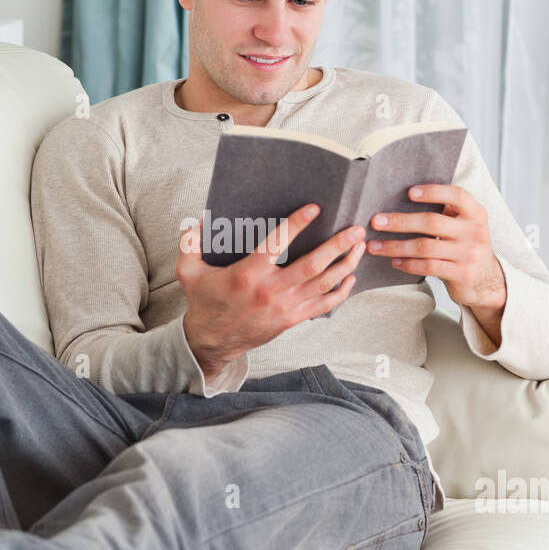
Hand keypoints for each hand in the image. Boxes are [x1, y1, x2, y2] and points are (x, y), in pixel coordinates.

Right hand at [175, 203, 366, 377]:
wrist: (212, 341)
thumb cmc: (204, 301)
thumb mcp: (188, 271)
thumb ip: (190, 242)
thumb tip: (198, 218)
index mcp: (248, 275)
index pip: (277, 244)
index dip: (297, 224)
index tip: (315, 208)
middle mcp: (271, 291)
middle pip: (313, 265)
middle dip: (338, 245)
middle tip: (355, 228)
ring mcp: (285, 307)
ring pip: (324, 284)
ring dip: (346, 263)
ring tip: (360, 245)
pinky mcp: (292, 319)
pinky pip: (325, 305)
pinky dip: (342, 291)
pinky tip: (351, 276)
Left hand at [366, 184, 506, 342]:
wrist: (485, 280)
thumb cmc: (464, 247)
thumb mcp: (464, 226)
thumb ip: (446, 213)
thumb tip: (401, 201)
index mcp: (476, 213)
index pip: (457, 195)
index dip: (433, 192)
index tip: (409, 192)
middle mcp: (475, 231)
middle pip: (432, 222)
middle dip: (400, 221)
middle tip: (376, 221)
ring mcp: (469, 254)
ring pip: (425, 247)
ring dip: (396, 246)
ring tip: (375, 246)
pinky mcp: (461, 274)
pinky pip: (428, 267)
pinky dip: (408, 264)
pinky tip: (394, 261)